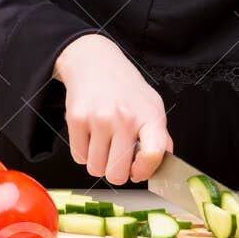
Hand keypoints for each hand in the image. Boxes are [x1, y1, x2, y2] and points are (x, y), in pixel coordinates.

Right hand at [54, 33, 171, 184]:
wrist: (95, 62)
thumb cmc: (126, 88)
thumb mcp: (152, 106)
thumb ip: (160, 138)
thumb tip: (162, 168)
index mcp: (149, 116)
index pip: (152, 155)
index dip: (144, 171)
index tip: (138, 171)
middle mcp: (124, 117)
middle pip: (117, 174)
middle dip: (116, 173)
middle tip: (117, 159)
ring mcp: (98, 118)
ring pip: (95, 169)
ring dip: (99, 163)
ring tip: (103, 145)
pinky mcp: (76, 118)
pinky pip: (78, 157)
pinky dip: (84, 153)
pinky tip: (91, 136)